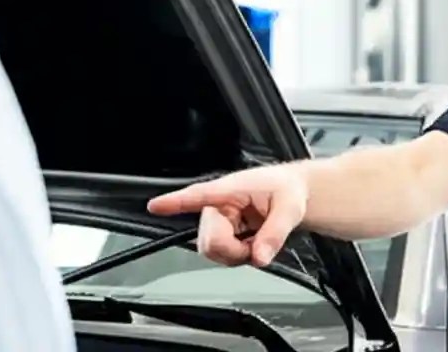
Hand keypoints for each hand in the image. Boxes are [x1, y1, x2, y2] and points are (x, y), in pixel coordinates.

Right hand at [146, 165, 308, 267]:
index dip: (176, 201)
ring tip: (256, 241)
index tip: (155, 205)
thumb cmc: (287, 191)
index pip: (200, 195)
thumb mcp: (290, 209)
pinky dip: (238, 256)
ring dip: (236, 255)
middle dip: (232, 251)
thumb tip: (259, 258)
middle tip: (257, 247)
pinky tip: (251, 244)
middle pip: (208, 240)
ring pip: (212, 251)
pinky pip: (221, 255)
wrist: (293, 196)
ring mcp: (218, 222)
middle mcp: (218, 206)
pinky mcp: (221, 234)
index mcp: (230, 189)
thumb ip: (275, 234)